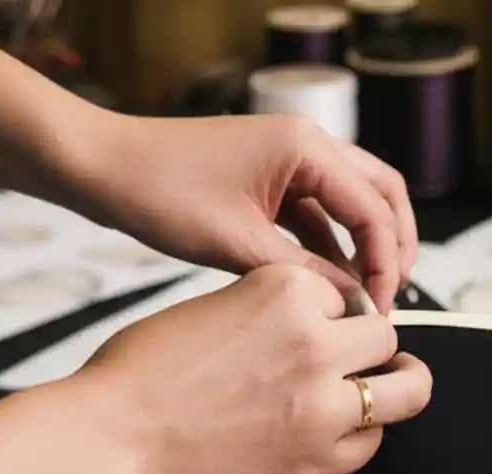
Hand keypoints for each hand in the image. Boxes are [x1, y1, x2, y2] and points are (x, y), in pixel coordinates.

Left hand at [66, 112, 417, 313]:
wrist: (99, 169)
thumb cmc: (158, 192)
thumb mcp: (237, 246)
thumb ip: (305, 276)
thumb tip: (353, 307)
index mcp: (306, 148)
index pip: (374, 210)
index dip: (384, 263)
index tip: (378, 310)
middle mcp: (306, 145)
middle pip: (380, 194)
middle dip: (393, 246)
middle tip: (390, 295)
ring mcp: (288, 160)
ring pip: (352, 204)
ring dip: (362, 247)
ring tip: (364, 297)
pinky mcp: (268, 179)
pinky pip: (316, 213)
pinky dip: (329, 246)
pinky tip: (328, 285)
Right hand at [75, 264, 431, 473]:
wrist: (114, 437)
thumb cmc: (143, 373)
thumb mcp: (216, 303)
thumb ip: (275, 310)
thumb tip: (316, 321)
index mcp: (287, 288)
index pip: (344, 294)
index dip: (335, 314)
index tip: (324, 327)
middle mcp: (316, 339)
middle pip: (384, 334)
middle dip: (369, 346)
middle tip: (359, 359)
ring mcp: (324, 401)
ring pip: (407, 387)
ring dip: (400, 385)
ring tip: (396, 387)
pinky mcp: (321, 457)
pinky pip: (374, 441)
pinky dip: (363, 434)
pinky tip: (341, 432)